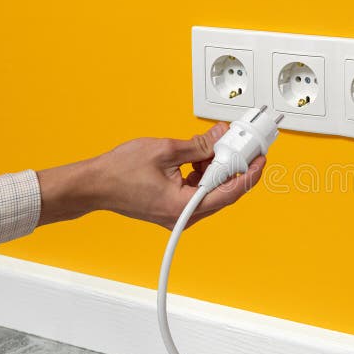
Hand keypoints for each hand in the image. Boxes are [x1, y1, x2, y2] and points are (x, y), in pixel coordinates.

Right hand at [37, 123, 265, 228]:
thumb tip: (221, 137)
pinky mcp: (173, 208)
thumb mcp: (166, 150)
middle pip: (223, 192)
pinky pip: (197, 191)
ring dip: (217, 168)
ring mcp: (178, 214)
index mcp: (184, 207)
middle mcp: (183, 216)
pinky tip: (201, 156)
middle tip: (243, 146)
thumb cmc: (119, 172)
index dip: (249, 174)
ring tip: (217, 146)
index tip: (260, 158)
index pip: (230, 193)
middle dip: (234, 167)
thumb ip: (199, 145)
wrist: (93, 185)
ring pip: (211, 191)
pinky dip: (203, 173)